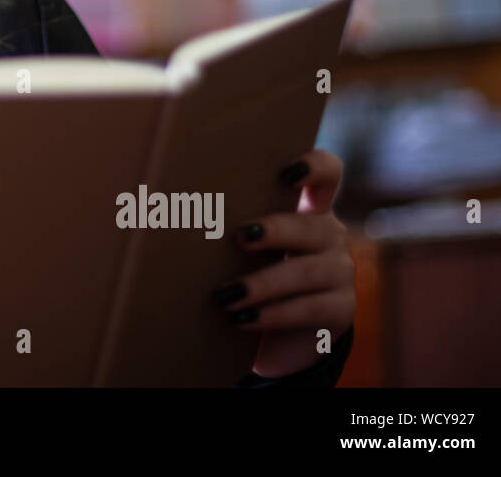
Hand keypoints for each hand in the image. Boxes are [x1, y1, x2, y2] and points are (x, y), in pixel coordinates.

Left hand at [212, 148, 355, 377]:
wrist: (274, 333)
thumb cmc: (246, 271)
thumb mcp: (239, 244)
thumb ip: (222, 220)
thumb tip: (159, 205)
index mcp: (308, 208)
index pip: (327, 174)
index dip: (314, 166)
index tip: (286, 172)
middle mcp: (329, 235)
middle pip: (313, 226)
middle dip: (277, 230)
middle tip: (240, 237)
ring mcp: (339, 272)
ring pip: (307, 272)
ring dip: (264, 283)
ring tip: (226, 295)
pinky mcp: (340, 310)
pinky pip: (310, 309)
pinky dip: (274, 314)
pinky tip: (244, 318)